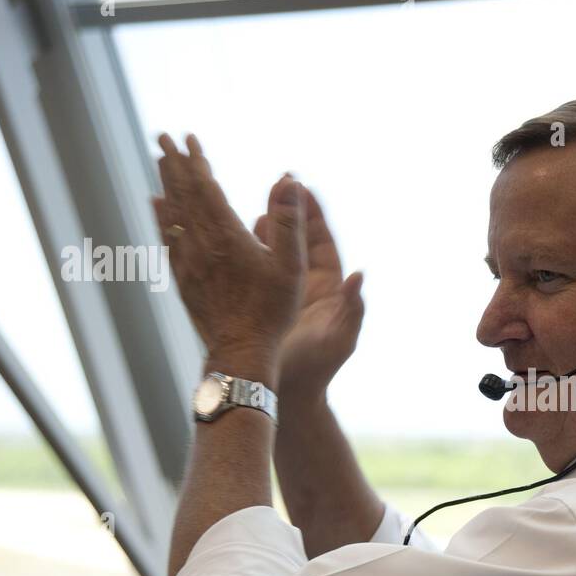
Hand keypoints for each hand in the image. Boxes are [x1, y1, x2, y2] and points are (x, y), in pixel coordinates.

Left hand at [152, 134, 305, 372]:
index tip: (188, 137)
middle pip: (182, 195)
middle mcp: (202, 244)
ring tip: (160, 162)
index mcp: (227, 236)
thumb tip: (290, 180)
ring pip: (172, 214)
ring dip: (165, 184)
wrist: (241, 352)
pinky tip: (157, 206)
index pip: (205, 187)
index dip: (196, 160)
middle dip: (172, 163)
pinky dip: (161, 218)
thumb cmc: (271, 311)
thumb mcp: (291, 265)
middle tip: (162, 137)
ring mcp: (188, 262)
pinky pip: (167, 240)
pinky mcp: (184, 280)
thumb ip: (287, 220)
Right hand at [255, 180, 364, 406]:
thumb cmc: (316, 371)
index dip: (312, 213)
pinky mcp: (255, 298)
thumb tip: (359, 276)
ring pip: (266, 247)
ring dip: (256, 221)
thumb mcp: (339, 341)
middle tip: (273, 180)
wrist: (287, 395)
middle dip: (284, 208)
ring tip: (245, 196)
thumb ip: (352, 309)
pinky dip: (235, 248)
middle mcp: (302, 283)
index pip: (321, 240)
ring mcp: (277, 289)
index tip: (303, 186)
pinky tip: (217, 230)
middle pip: (293, 236)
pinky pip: (246, 267)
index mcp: (326, 287)